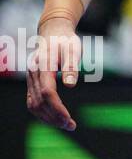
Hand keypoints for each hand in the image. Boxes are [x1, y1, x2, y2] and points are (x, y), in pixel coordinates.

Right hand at [26, 16, 80, 131]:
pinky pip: (32, 101)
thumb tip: (70, 84)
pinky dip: (42, 112)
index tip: (69, 119)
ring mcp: (30, 78)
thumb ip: (71, 66)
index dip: (57, 108)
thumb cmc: (66, 41)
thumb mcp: (73, 49)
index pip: (47, 92)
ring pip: (33, 104)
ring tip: (65, 124)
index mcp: (43, 65)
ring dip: (47, 117)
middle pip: (39, 101)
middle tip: (71, 126)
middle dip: (54, 117)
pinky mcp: (31, 82)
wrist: (53, 32)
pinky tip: (55, 118)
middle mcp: (33, 73)